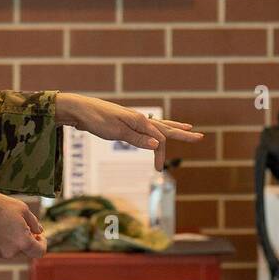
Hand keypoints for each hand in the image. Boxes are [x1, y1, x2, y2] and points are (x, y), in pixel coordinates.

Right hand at [0, 191, 45, 260]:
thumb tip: (39, 231)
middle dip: (27, 239)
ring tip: (5, 222)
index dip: (42, 243)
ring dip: (13, 239)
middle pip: (25, 250)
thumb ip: (34, 222)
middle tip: (23, 224)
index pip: (39, 252)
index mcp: (22, 242)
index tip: (39, 235)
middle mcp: (11, 252)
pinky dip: (1, 241)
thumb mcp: (21, 208)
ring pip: (12, 250)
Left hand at [54, 92, 203, 170]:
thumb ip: (137, 139)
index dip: (161, 155)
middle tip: (200, 137)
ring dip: (172, 128)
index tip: (158, 170)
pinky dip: (156, 129)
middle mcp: (139, 118)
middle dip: (182, 134)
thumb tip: (158, 145)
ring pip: (157, 125)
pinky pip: (147, 127)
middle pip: (165, 128)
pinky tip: (157, 129)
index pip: (159, 139)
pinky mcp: (125, 122)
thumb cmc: (96, 120)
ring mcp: (132, 119)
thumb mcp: (116, 132)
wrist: (78, 109)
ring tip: (186, 127)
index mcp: (140, 121)